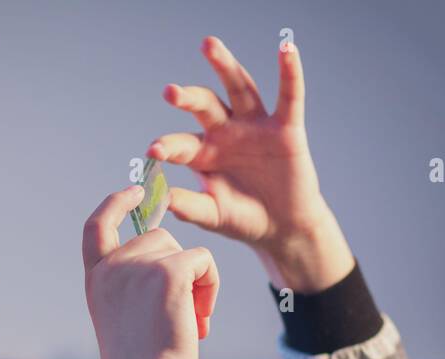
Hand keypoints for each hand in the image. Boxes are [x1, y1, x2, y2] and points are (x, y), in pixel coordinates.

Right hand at [81, 185, 218, 358]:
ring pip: (185, 251)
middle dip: (180, 269)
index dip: (116, 204)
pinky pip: (204, 261)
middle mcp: (113, 266)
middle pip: (160, 238)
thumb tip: (180, 262)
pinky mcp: (168, 271)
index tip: (135, 192)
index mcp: (97, 278)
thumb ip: (136, 286)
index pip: (98, 225)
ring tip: (191, 323)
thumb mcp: (126, 319)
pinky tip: (201, 320)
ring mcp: (138, 265)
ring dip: (198, 283)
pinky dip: (210, 288)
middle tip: (186, 316)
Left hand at [149, 35, 353, 292]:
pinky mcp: (286, 128)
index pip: (181, 143)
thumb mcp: (214, 216)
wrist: (283, 228)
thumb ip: (190, 207)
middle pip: (204, 105)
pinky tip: (287, 49)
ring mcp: (255, 126)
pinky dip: (290, 72)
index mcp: (204, 152)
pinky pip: (289, 97)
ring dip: (224, 66)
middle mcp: (226, 132)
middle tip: (170, 92)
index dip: (169, 146)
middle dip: (187, 98)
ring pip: (239, 89)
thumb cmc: (244, 220)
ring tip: (208, 45)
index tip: (154, 151)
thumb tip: (161, 199)